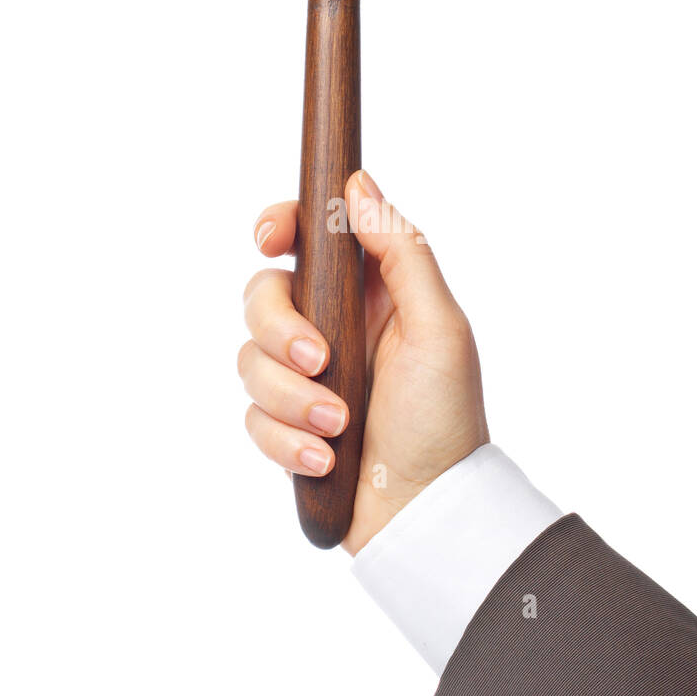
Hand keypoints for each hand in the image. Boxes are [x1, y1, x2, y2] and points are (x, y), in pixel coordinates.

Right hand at [240, 169, 488, 554]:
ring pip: (250, 360)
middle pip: (261, 296)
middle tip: (322, 362)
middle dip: (280, 331)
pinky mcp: (286, 427)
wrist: (429, 511)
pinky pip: (251, 418)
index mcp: (369, 293)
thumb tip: (357, 184)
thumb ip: (401, 251)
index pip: (307, 238)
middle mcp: (330, 327)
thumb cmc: (447, 418)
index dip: (279, 225)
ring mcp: (305, 379)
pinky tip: (323, 458)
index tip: (270, 237)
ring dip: (291, 397)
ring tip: (337, 427)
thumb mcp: (439, 327)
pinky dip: (285, 440)